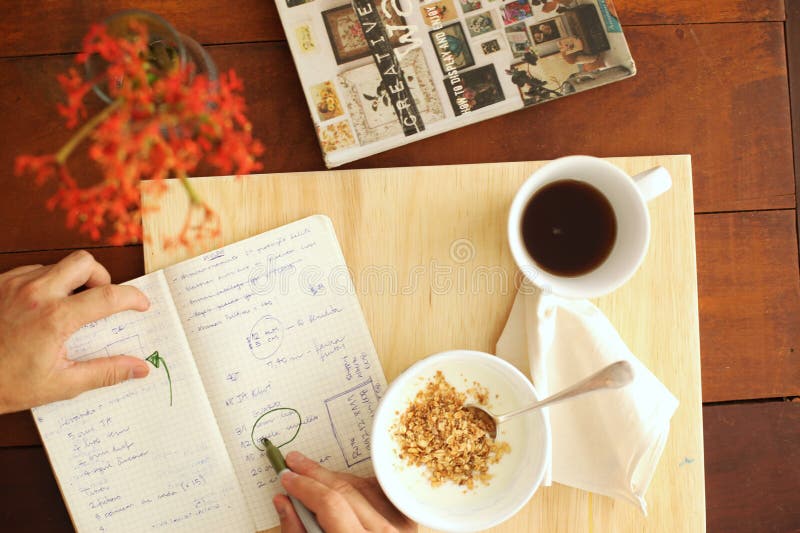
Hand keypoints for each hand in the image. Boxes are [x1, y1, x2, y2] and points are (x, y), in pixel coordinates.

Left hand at [0, 251, 150, 413]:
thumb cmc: (2, 384)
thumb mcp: (60, 385)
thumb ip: (105, 373)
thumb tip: (139, 368)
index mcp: (56, 318)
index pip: (109, 296)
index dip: (133, 297)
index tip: (141, 305)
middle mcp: (36, 293)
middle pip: (85, 262)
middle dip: (101, 277)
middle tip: (102, 298)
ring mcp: (14, 285)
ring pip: (58, 265)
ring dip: (72, 281)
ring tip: (70, 306)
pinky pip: (32, 271)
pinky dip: (45, 284)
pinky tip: (41, 307)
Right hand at [273, 451, 416, 532]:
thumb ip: (297, 532)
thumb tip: (283, 502)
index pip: (330, 503)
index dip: (305, 486)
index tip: (287, 477)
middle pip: (346, 491)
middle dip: (315, 475)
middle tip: (293, 465)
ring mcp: (400, 529)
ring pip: (364, 488)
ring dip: (334, 478)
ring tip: (311, 473)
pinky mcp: (406, 524)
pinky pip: (379, 495)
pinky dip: (357, 487)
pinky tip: (339, 484)